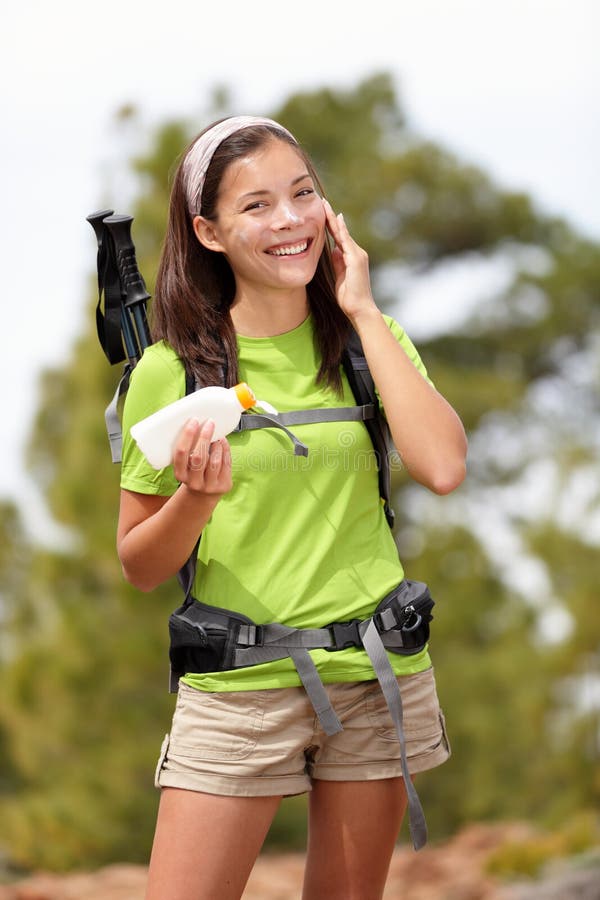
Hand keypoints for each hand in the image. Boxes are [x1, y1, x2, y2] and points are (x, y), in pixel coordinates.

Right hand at [172, 418, 232, 496]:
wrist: (203, 496)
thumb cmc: (193, 472)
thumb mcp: (186, 464)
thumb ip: (189, 448)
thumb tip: (199, 422)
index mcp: (180, 475)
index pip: (181, 453)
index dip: (187, 435)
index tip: (193, 421)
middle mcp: (193, 482)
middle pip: (199, 457)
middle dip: (205, 437)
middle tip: (209, 423)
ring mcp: (209, 486)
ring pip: (214, 461)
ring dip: (217, 445)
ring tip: (217, 436)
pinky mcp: (223, 486)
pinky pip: (226, 464)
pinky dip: (225, 449)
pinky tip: (223, 442)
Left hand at [323, 197, 378, 321]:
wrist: (360, 308)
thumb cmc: (349, 297)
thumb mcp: (340, 277)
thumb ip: (338, 263)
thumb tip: (333, 250)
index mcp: (351, 257)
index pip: (339, 238)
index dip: (330, 225)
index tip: (323, 213)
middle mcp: (356, 253)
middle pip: (341, 231)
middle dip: (331, 217)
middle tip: (322, 202)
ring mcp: (357, 255)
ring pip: (343, 233)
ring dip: (333, 219)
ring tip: (325, 205)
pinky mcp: (356, 259)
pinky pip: (346, 241)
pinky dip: (340, 229)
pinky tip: (335, 218)